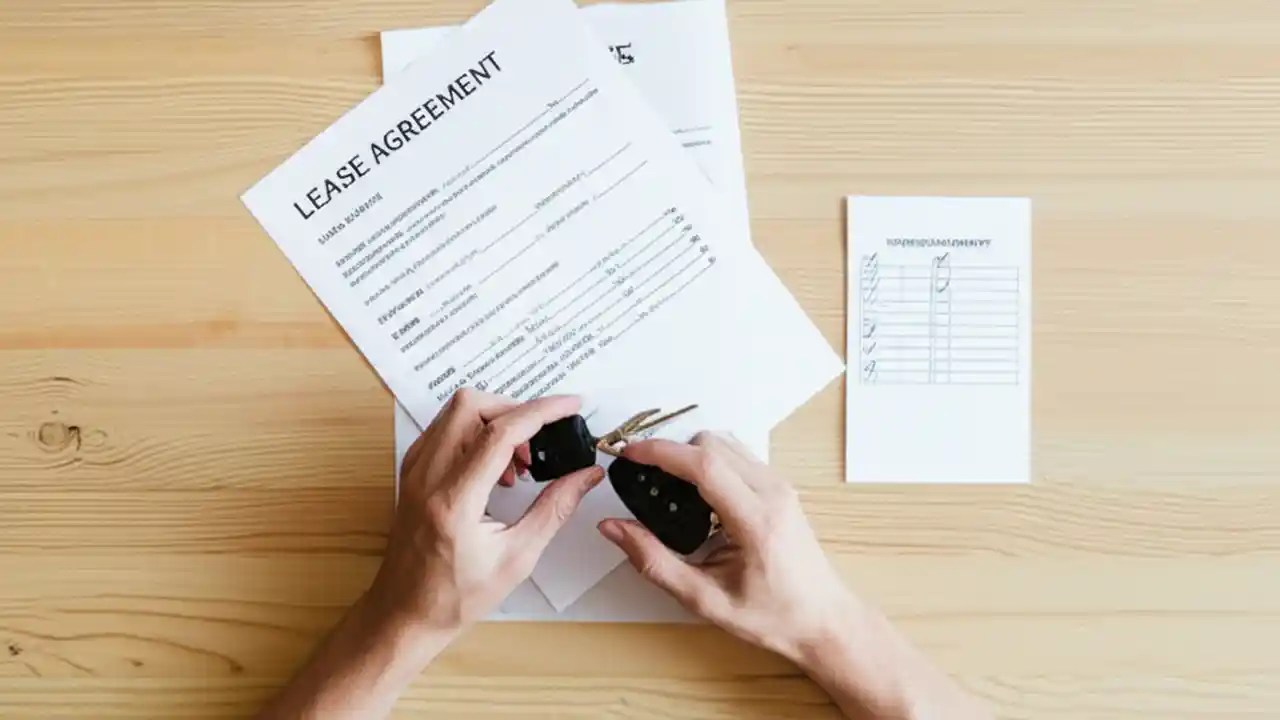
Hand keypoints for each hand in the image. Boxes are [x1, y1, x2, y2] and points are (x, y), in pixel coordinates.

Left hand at [257, 390, 603, 719]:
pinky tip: (494, 468)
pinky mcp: (412, 471)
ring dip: (495, 421)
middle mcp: (428, 476)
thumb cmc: (456, 595)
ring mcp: (414, 470)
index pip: (500, 433)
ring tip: (518, 463)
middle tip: (541, 440)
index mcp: (455, 501)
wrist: (405, 612)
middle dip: (516, 410)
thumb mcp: (517, 557)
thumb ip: (554, 508)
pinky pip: (445, 428)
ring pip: (456, 411)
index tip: (571, 406)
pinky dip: (475, 432)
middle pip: (472, 406)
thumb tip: (586, 475)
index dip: (541, 412)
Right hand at [597, 432, 988, 719]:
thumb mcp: (705, 600)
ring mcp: (780, 486)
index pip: (705, 464)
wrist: (824, 620)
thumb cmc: (773, 616)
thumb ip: (654, 561)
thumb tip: (614, 528)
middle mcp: (773, 493)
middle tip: (641, 473)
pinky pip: (738, 455)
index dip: (661, 452)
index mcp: (756, 521)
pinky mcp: (781, 488)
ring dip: (690, 453)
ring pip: (726, 443)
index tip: (629, 454)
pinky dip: (709, 461)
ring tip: (664, 483)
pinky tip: (694, 493)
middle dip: (670, 450)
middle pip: (712, 443)